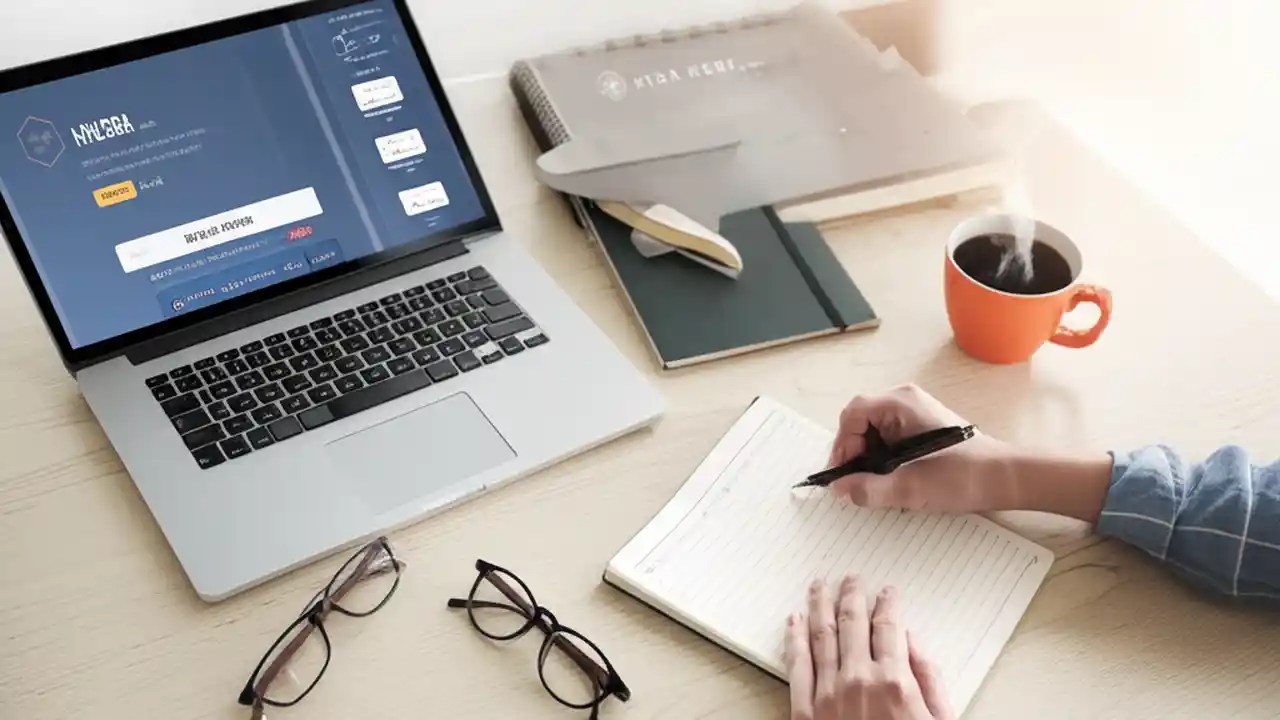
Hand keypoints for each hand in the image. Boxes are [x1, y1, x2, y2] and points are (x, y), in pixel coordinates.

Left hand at [785, 576, 951, 719]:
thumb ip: (929, 678)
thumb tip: (913, 641)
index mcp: (895, 681)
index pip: (888, 625)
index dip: (887, 602)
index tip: (887, 591)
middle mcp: (858, 680)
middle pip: (851, 622)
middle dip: (851, 593)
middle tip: (850, 577)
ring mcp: (827, 695)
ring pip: (820, 635)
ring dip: (819, 604)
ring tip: (818, 585)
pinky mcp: (805, 712)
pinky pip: (796, 665)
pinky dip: (793, 638)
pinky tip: (792, 621)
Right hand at [826, 384, 1112, 520]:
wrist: (1007, 477)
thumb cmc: (963, 477)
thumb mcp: (910, 488)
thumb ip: (868, 489)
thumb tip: (839, 489)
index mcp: (900, 404)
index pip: (852, 415)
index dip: (842, 445)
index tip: (844, 474)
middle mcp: (904, 399)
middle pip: (860, 420)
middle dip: (854, 452)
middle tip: (856, 481)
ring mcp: (914, 410)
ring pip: (873, 430)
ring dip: (868, 456)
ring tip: (876, 482)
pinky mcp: (921, 425)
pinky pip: (888, 435)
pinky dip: (883, 455)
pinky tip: (892, 477)